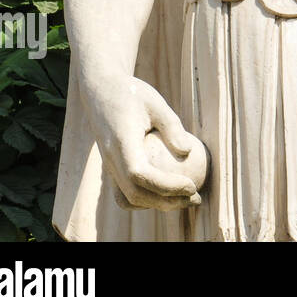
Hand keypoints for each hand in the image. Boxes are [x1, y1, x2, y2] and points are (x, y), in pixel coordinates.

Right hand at [86, 75, 206, 210]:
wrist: (100, 91)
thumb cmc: (133, 93)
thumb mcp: (156, 102)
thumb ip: (172, 126)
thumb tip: (188, 151)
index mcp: (121, 142)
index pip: (140, 174)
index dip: (166, 186)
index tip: (192, 186)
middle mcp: (110, 159)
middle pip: (134, 193)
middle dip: (166, 202)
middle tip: (196, 198)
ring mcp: (108, 167)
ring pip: (128, 198)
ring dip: (157, 204)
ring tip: (186, 199)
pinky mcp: (111, 168)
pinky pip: (125, 192)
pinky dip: (146, 198)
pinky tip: (169, 193)